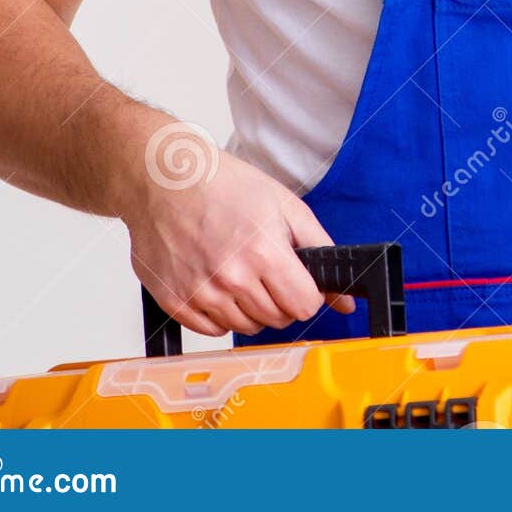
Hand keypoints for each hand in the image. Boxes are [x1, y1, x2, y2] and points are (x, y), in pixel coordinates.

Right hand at [118, 136, 355, 338]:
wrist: (167, 181)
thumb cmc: (225, 186)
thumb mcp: (285, 205)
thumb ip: (321, 250)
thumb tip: (344, 299)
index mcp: (264, 252)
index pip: (303, 306)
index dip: (307, 294)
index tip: (299, 282)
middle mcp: (232, 278)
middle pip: (277, 319)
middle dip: (281, 298)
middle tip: (267, 269)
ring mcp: (201, 293)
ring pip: (246, 327)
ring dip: (251, 307)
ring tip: (241, 271)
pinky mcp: (175, 302)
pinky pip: (212, 331)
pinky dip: (221, 314)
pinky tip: (218, 283)